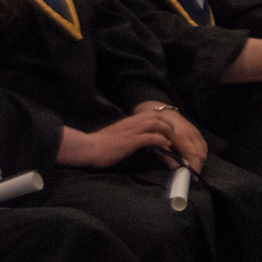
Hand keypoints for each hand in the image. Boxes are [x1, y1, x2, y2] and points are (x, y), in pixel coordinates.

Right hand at [60, 107, 179, 167]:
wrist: (88, 148)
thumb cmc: (99, 145)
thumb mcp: (116, 135)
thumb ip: (127, 133)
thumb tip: (135, 138)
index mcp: (128, 121)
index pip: (149, 114)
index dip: (160, 118)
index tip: (166, 126)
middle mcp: (132, 123)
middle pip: (156, 115)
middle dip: (167, 123)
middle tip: (172, 133)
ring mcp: (132, 131)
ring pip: (156, 123)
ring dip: (167, 130)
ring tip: (171, 138)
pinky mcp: (131, 141)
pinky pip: (151, 137)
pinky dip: (161, 140)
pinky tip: (165, 145)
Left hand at [140, 102, 209, 170]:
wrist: (162, 112)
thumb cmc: (157, 130)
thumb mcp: (158, 145)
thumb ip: (168, 157)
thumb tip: (177, 169)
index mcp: (181, 137)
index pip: (192, 155)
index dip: (194, 167)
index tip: (192, 177)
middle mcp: (191, 134)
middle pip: (201, 153)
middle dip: (198, 166)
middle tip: (191, 175)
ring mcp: (195, 132)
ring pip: (203, 150)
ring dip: (200, 160)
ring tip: (193, 168)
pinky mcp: (197, 132)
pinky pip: (203, 145)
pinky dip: (200, 154)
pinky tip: (195, 158)